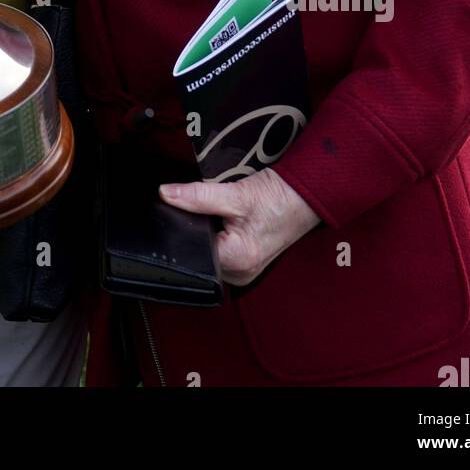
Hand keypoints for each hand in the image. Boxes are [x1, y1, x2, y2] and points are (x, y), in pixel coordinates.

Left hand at [159, 168, 320, 286]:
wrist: (304, 198)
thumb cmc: (277, 199)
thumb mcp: (236, 194)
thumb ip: (198, 196)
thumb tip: (165, 194)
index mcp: (236, 262)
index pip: (192, 251)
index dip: (180, 229)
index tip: (178, 211)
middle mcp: (238, 274)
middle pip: (198, 254)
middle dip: (193, 231)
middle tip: (206, 209)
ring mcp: (242, 272)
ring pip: (207, 253)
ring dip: (205, 234)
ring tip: (218, 215)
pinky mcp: (244, 264)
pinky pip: (219, 252)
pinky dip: (216, 237)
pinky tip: (222, 223)